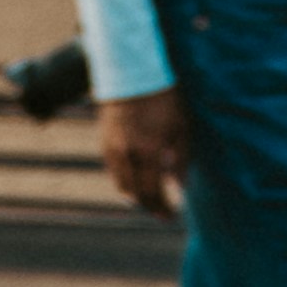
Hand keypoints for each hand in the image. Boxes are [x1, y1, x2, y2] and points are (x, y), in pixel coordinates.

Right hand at [95, 89, 184, 211]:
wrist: (132, 69)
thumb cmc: (163, 95)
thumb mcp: (181, 125)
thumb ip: (181, 159)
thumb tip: (180, 187)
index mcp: (148, 150)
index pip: (152, 192)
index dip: (162, 208)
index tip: (172, 216)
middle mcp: (126, 153)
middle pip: (135, 194)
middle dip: (149, 206)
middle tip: (162, 212)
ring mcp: (112, 147)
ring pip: (121, 184)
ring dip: (136, 195)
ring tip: (151, 197)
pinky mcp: (104, 140)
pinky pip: (114, 170)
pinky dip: (127, 179)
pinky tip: (139, 176)